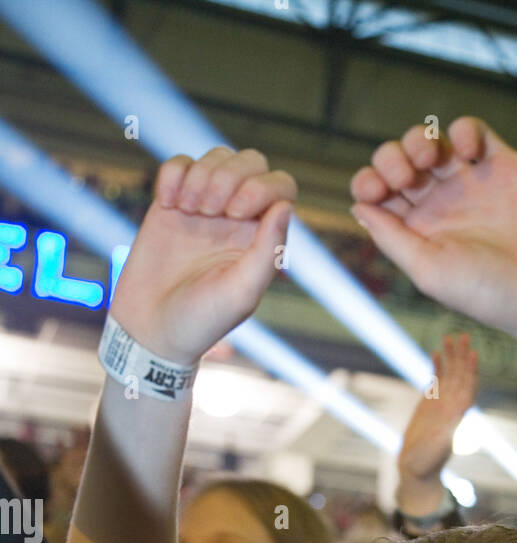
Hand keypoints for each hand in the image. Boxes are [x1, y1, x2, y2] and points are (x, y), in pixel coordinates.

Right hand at [110, 147, 295, 364]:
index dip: (261, 187)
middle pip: (251, 162)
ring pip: (216, 158)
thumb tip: (285, 206)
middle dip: (230, 176)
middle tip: (210, 211)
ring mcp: (205, 209)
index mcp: (262, 239)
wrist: (150, 329)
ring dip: (202, 174)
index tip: (235, 213)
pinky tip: (168, 203)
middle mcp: (238, 220)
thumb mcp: (241, 293)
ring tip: (189, 210)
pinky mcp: (172, 204)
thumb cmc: (201, 320)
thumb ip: (268, 252)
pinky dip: (174, 174)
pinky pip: (179, 164)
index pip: (281, 188)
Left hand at [350, 118, 516, 350]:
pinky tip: (467, 152)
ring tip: (431, 159)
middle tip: (406, 177)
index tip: (377, 191)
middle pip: (398, 162)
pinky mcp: (502, 165)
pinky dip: (463, 130)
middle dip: (391, 157)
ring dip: (419, 139)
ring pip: (431, 141)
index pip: (378, 195)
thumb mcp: (429, 271)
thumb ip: (392, 238)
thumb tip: (359, 207)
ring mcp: (471, 183)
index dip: (368, 183)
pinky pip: (473, 131)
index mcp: (418, 232)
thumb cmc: (489, 293)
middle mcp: (441, 205)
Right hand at [399, 333, 478, 481]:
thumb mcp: (434, 450)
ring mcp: (440, 404)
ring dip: (451, 357)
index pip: (466, 389)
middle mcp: (451, 407)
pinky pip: (435, 382)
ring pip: (448, 376)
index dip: (470, 372)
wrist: (416, 469)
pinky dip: (437, 368)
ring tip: (451, 337)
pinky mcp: (429, 405)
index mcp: (455, 416)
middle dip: (462, 357)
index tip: (473, 354)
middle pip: (460, 377)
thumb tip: (453, 420)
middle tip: (464, 335)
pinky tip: (436, 353)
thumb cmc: (425, 464)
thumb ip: (443, 435)